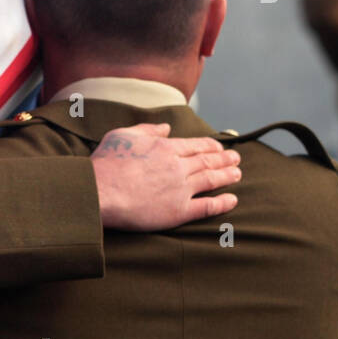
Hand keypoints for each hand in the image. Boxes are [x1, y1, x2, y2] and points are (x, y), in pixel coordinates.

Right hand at [91, 123, 239, 230]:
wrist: (99, 192)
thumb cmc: (105, 164)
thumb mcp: (122, 135)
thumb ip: (147, 130)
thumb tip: (166, 127)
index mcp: (165, 148)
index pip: (195, 145)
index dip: (210, 146)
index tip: (220, 147)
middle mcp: (177, 167)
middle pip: (207, 162)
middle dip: (224, 159)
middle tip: (236, 158)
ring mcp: (180, 190)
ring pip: (211, 180)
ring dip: (227, 176)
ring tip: (238, 174)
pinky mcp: (178, 211)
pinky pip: (207, 207)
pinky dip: (222, 203)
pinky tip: (232, 199)